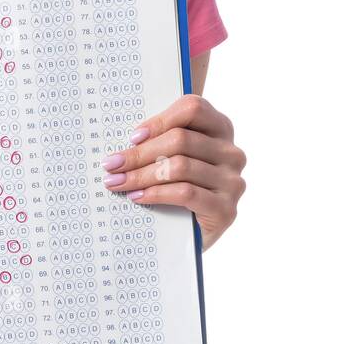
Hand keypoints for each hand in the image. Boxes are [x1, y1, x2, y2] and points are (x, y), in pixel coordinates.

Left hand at [101, 94, 245, 249]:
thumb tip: (125, 142)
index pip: (192, 108)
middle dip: (139, 154)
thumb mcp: (171, 158)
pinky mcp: (226, 209)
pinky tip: (137, 196)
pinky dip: (156, 194)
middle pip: (180, 140)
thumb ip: (160, 142)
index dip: (159, 121)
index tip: (132, 138)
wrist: (190, 235)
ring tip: (117, 182)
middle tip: (112, 165)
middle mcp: (231, 153)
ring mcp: (232, 181)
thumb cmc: (176, 189)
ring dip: (141, 175)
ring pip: (179, 167)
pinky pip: (186, 193)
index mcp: (220, 129)